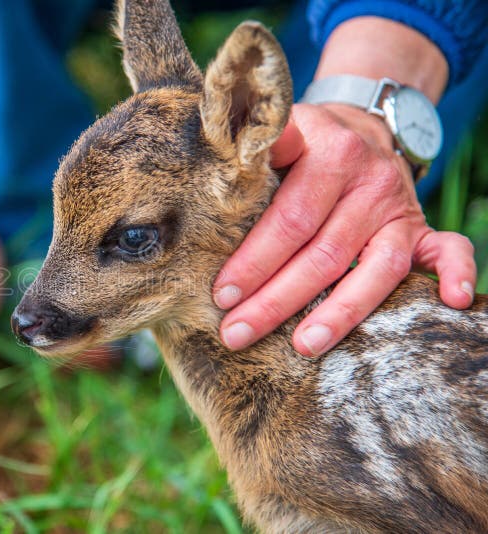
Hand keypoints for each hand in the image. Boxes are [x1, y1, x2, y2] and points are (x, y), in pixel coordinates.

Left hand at [213, 102, 475, 356]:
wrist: (357, 129)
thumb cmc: (302, 142)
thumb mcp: (277, 130)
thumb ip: (260, 147)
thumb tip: (234, 156)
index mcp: (331, 154)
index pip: (290, 219)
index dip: (255, 260)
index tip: (222, 295)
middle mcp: (371, 183)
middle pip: (324, 254)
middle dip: (277, 300)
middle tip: (237, 333)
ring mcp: (399, 209)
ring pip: (376, 269)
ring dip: (340, 313)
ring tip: (303, 346)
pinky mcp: (421, 229)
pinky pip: (450, 250)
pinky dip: (456, 273)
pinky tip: (450, 303)